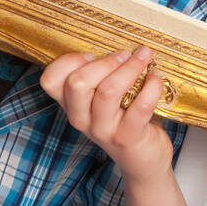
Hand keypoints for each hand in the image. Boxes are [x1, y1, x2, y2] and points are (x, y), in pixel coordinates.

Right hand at [40, 46, 174, 188]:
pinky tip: (156, 78)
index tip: (91, 55)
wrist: (142, 162)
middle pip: (77, 82)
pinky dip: (151, 86)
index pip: (50, 80)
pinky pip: (139, 106)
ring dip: (130, 68)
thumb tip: (116, 43)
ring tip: (144, 58)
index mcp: (72, 105)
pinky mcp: (127, 138)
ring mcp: (103, 130)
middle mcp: (82, 119)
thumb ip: (101, 76)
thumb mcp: (104, 100)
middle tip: (126, 54)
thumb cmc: (125, 120)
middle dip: (105, 62)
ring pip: (108, 91)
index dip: (68, 61)